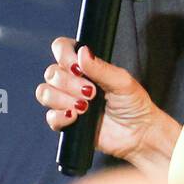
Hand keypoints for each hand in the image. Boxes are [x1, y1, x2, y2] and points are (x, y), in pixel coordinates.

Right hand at [36, 37, 169, 166]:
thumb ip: (101, 67)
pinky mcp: (66, 122)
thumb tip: (83, 51)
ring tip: (84, 107)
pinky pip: (50, 117)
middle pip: (51, 73)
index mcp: (84, 65)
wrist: (138, 134)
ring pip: (44, 92)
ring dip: (63, 99)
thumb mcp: (122, 81)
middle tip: (92, 93)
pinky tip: (76, 117)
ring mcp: (67, 101)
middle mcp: (72, 81)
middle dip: (69, 83)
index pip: (61, 48)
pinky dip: (61, 116)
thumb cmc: (134, 104)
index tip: (79, 68)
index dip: (64, 56)